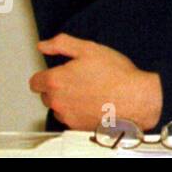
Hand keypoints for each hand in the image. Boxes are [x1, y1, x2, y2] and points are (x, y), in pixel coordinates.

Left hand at [30, 34, 162, 130]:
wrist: (135, 99)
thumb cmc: (116, 75)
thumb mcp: (90, 49)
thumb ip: (62, 44)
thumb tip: (44, 45)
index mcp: (56, 80)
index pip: (35, 81)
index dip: (47, 74)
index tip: (61, 72)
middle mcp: (57, 101)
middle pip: (46, 95)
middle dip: (58, 87)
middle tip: (80, 79)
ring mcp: (66, 116)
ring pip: (58, 107)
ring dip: (67, 100)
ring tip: (90, 91)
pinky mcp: (77, 126)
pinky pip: (70, 118)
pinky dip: (78, 112)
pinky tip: (94, 102)